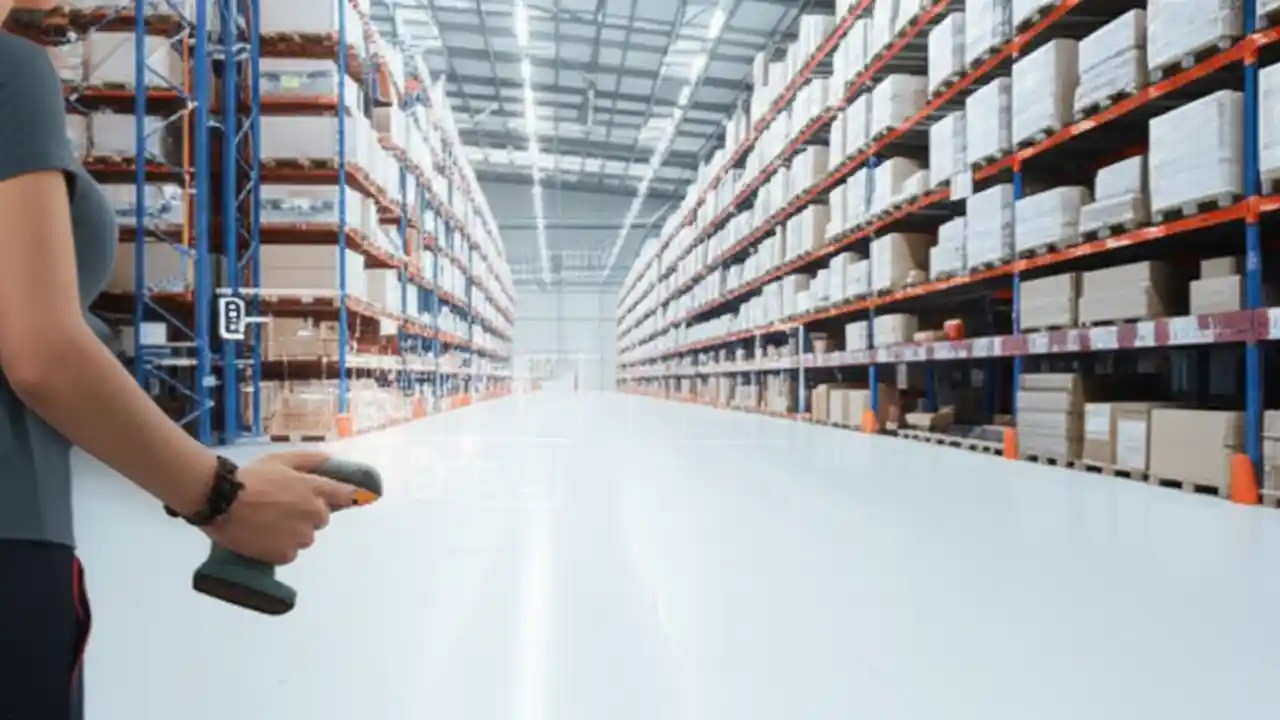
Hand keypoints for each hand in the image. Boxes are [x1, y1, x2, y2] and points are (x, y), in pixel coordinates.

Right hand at [203, 452, 356, 564]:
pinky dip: (280, 547)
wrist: (221, 502)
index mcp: (314, 489)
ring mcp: (300, 536)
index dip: (343, 496)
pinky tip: (263, 536)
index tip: (341, 498)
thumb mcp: (280, 459)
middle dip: (307, 513)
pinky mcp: (286, 554)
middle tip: (282, 507)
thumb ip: (311, 460)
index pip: (345, 495)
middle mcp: (313, 513)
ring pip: (305, 536)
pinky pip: (290, 552)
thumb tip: (334, 461)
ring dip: (294, 531)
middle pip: (322, 518)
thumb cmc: (251, 477)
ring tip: (268, 522)